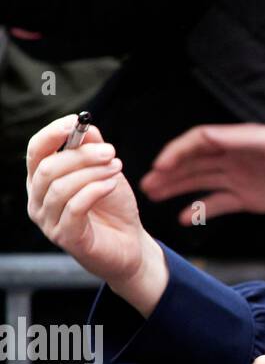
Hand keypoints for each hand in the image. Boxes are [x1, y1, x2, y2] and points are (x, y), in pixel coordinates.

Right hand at [25, 114, 167, 311]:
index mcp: (43, 180)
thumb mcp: (105, 171)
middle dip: (81, 155)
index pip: (35, 151)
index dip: (52, 133)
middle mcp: (38, 200)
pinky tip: (112, 185)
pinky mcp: (65, 238)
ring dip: (93, 173)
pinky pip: (74, 208)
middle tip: (110, 151)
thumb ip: (93, 149)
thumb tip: (86, 128)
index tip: (75, 121)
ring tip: (117, 168)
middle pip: (48, 168)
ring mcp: (48, 221)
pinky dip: (94, 191)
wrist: (130, 242)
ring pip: (61, 188)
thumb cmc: (113, 206)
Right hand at [140, 125, 264, 220]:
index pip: (199, 141)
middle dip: (170, 172)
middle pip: (195, 162)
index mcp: (239, 140)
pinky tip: (182, 217)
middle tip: (144, 185)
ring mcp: (241, 178)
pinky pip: (218, 203)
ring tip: (153, 196)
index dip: (177, 152)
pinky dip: (200, 210)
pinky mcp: (250, 199)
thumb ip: (241, 140)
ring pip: (201, 182)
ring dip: (177, 188)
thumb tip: (205, 135)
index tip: (159, 165)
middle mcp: (236, 157)